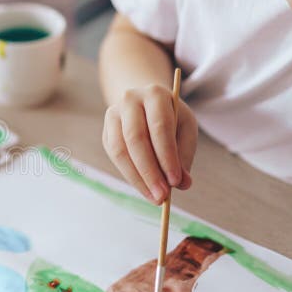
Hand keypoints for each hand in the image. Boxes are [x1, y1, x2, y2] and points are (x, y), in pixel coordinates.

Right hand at [102, 84, 196, 203]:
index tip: (176, 182)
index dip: (167, 156)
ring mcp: (113, 114)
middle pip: (136, 139)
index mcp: (155, 94)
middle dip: (150, 172)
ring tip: (154, 197)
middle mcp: (130, 100)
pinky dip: (129, 175)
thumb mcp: (185, 130)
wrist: (145, 103)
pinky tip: (144, 188)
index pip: (160, 127)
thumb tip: (183, 184)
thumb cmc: (171, 118)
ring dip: (138, 178)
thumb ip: (184, 155)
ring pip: (121, 150)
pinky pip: (115, 156)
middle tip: (162, 196)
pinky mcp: (106, 130)